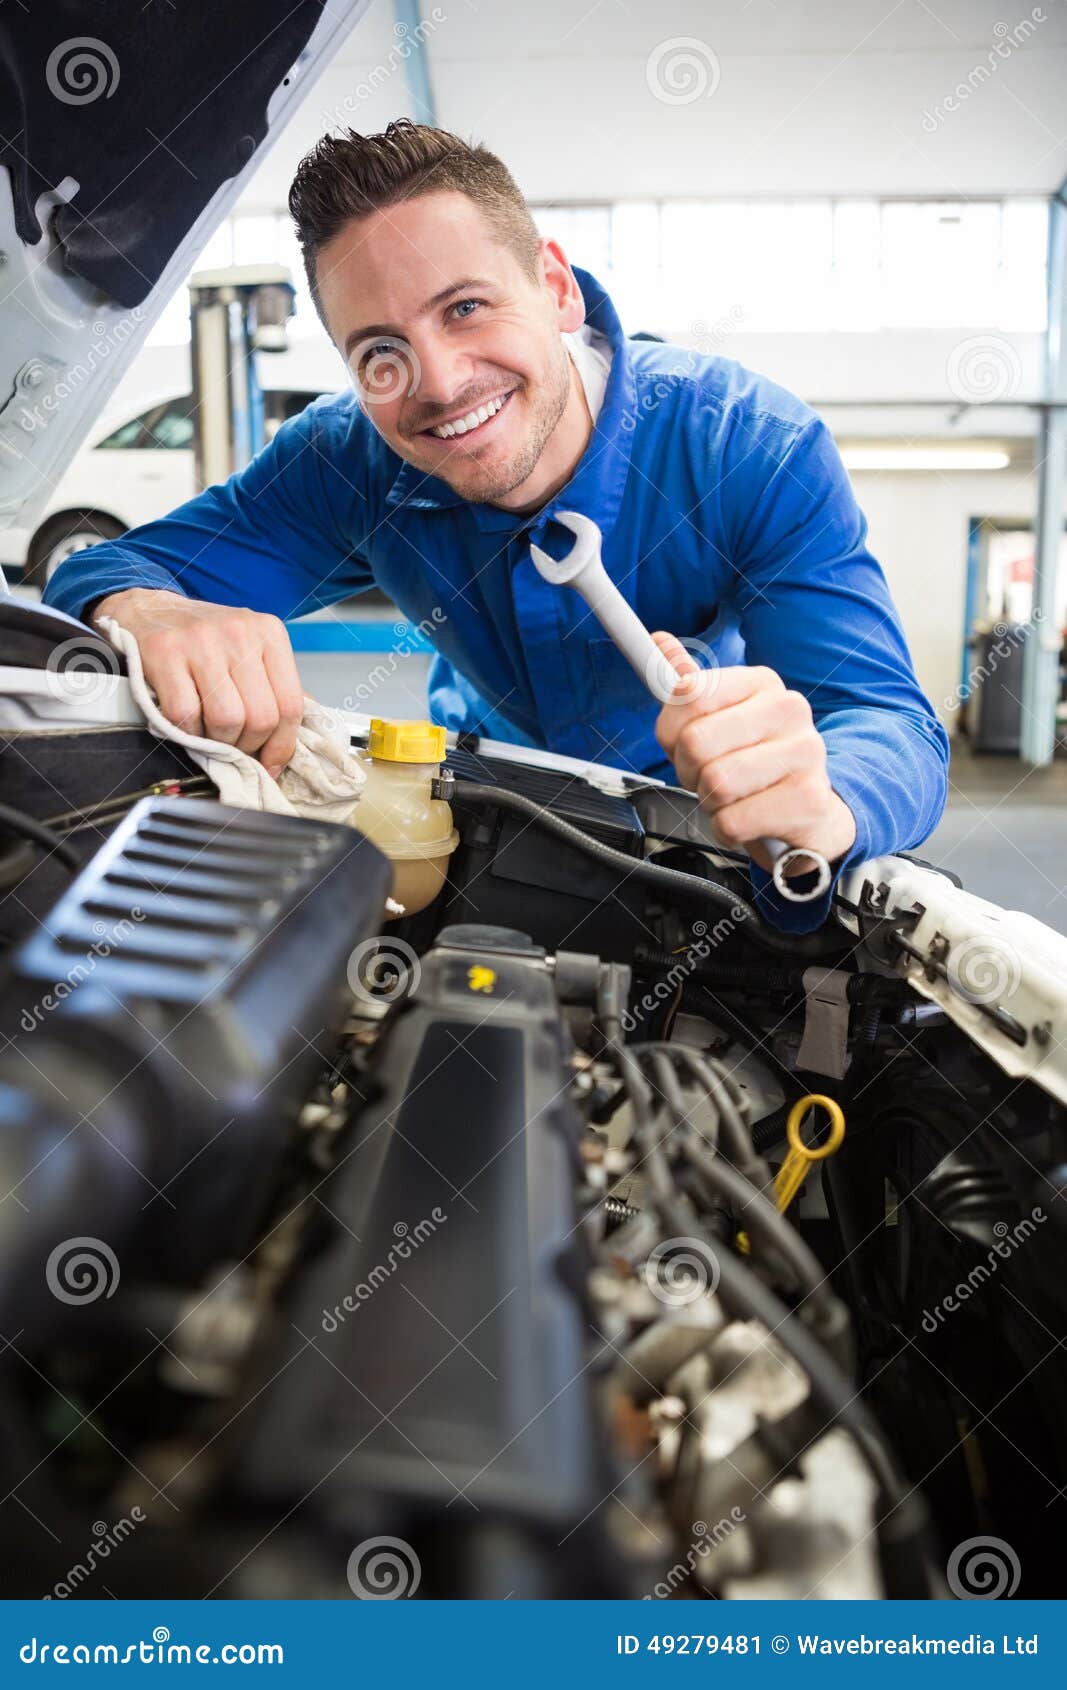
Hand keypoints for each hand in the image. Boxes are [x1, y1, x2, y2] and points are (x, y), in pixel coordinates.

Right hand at [91, 588, 304, 778]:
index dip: (282, 745)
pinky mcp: (164, 652)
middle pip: (260, 717)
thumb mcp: (251, 651)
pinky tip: (187, 726)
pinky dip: (188, 732)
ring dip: (219, 743)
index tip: (270, 764)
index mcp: (269, 633)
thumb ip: (277, 687)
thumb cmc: (205, 640)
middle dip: (249, 746)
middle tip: (236, 750)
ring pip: (226, 720)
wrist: (150, 611)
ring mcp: (201, 640)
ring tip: (211, 737)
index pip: (291, 704)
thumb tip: (300, 734)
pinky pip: (185, 715)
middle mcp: (239, 632)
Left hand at [652, 631, 855, 876]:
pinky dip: (728, 829)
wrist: (808, 812)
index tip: (687, 745)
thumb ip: (690, 686)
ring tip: (734, 798)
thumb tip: (659, 641)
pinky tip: (749, 820)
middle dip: (690, 772)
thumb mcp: (720, 721)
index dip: (672, 733)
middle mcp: (789, 709)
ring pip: (715, 784)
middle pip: (696, 742)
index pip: (687, 694)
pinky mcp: (808, 800)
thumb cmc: (756, 765)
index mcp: (762, 682)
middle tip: (709, 778)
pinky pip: (732, 821)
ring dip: (711, 803)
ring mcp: (804, 753)